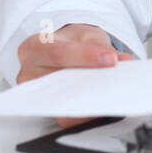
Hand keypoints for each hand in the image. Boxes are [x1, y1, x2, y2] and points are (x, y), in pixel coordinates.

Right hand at [16, 22, 133, 128]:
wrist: (63, 51)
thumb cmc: (70, 43)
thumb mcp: (85, 35)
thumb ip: (101, 45)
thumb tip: (122, 61)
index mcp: (34, 47)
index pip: (58, 53)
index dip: (85, 56)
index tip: (110, 59)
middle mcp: (29, 72)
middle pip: (60, 80)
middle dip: (90, 80)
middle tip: (116, 78)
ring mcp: (37, 95)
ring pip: (64, 101)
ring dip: (91, 98)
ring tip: (113, 91)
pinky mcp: (49, 112)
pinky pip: (68, 118)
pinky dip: (88, 112)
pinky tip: (104, 104)